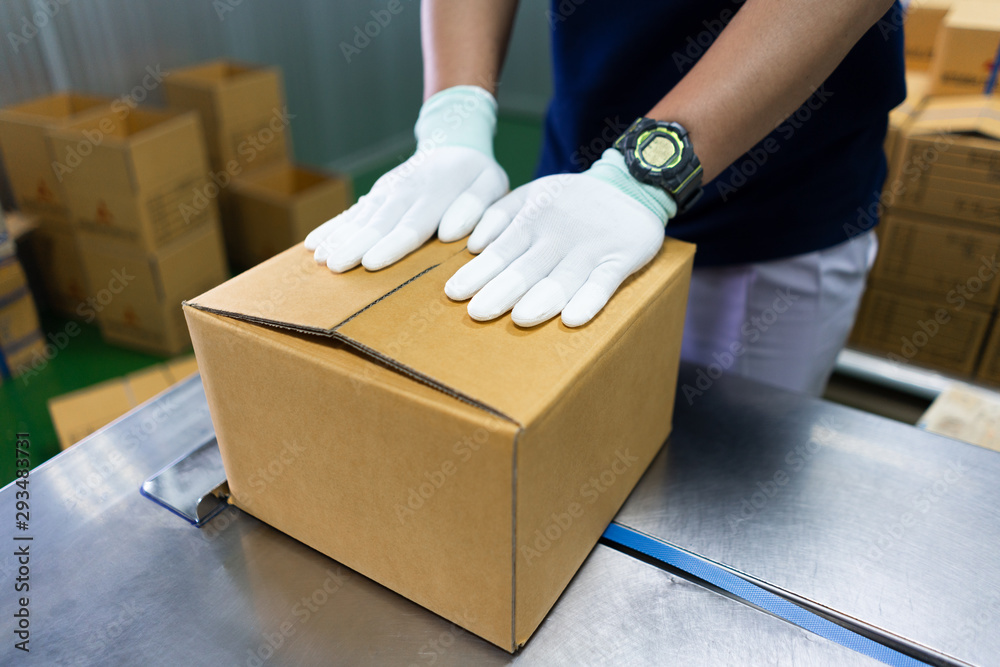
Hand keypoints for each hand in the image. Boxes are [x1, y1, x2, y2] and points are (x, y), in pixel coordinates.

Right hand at [305, 146, 506, 270]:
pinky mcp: (375, 195)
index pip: (412, 225)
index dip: (391, 245)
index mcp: (436, 193)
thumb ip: (476, 205)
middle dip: (354, 245)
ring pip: (360, 217)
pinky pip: (351, 212)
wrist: (453, 142)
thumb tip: (452, 232)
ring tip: (319, 258)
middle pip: (378, 223)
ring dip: (338, 238)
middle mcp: (405, 192)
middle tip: (334, 266)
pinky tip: (312, 244)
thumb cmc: (477, 174)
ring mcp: (386, 192)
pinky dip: (331, 227)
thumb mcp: (491, 183)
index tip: (371, 262)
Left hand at [444, 149, 675, 327]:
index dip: (479, 272)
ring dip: (543, 298)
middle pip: (528, 267)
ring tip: (522, 318)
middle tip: (478, 312)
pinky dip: (590, 299)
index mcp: (534, 220)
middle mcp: (559, 235)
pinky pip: (605, 281)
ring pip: (564, 276)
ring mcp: (591, 247)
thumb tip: (472, 245)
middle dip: (502, 290)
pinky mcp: (621, 257)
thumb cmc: (571, 200)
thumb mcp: (531, 194)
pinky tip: (574, 318)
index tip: (455, 293)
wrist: (631, 184)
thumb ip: (498, 215)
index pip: (502, 251)